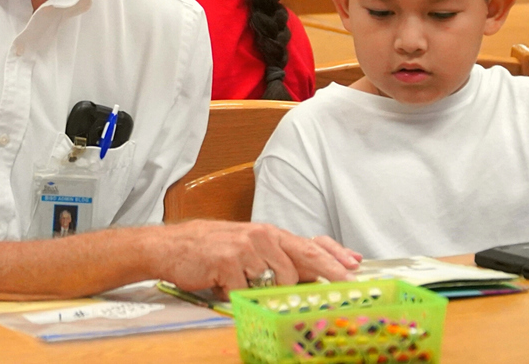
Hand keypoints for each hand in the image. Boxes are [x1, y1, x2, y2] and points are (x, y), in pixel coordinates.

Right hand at [150, 220, 361, 296]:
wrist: (173, 246)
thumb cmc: (212, 249)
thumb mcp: (248, 247)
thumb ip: (277, 257)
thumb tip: (309, 272)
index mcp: (270, 234)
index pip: (309, 244)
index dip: (334, 255)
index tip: (355, 267)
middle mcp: (262, 236)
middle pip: (305, 257)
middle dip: (329, 271)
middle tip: (346, 284)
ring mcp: (247, 247)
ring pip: (277, 279)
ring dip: (265, 290)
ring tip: (242, 283)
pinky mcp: (230, 261)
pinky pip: (246, 290)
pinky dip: (236, 294)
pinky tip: (223, 284)